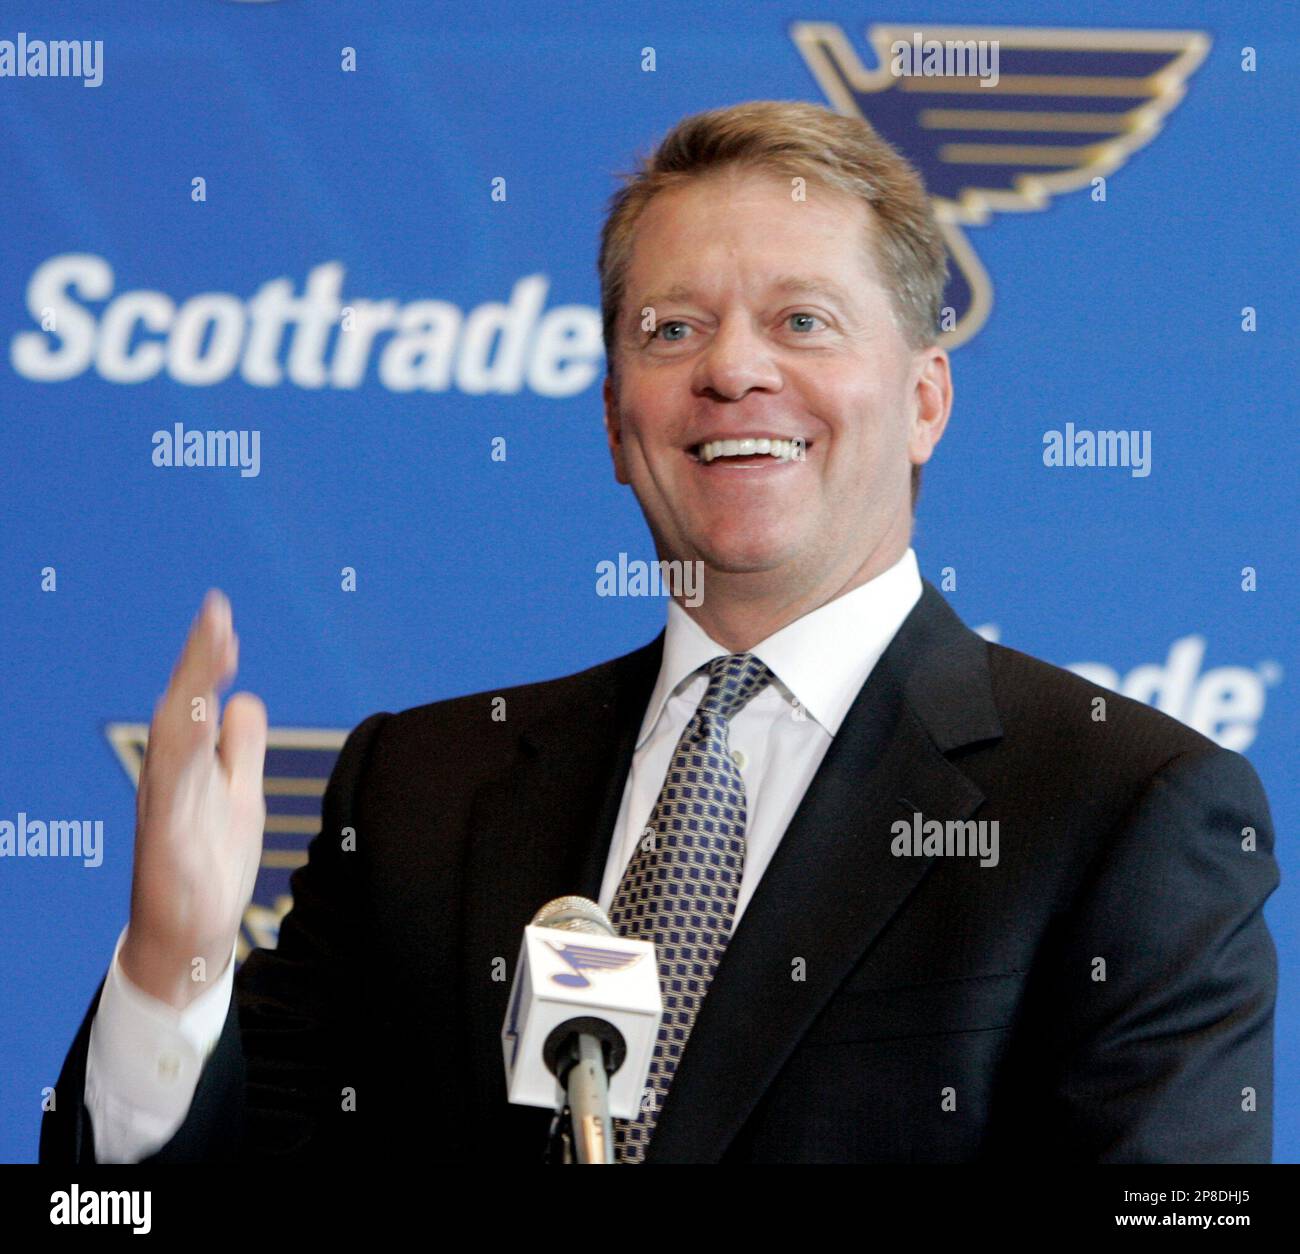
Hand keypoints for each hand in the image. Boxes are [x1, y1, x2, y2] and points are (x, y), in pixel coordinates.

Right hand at [119, 590, 266, 1009]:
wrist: (188, 937)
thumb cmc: (207, 862)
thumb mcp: (237, 793)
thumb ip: (240, 748)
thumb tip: (243, 699)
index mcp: (191, 763)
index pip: (197, 698)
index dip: (207, 657)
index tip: (221, 614)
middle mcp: (173, 777)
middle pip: (181, 706)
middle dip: (197, 658)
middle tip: (216, 612)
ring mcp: (167, 807)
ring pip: (173, 739)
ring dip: (190, 691)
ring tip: (210, 649)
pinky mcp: (166, 842)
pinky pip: (170, 792)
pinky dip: (182, 755)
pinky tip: (198, 720)